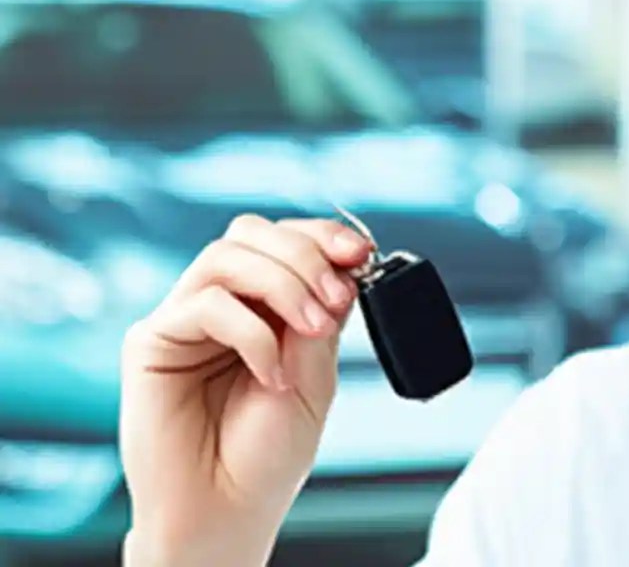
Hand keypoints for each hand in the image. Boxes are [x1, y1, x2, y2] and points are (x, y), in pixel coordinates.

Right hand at [119, 214, 372, 565]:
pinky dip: (252, 333)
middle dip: (304, 255)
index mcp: (264, 306)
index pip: (285, 242)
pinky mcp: (152, 341)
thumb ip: (322, 318)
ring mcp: (184, 318)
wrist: (229, 509)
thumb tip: (339, 268)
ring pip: (226, 255)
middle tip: (334, 300)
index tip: (361, 253)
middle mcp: (222, 303)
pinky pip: (205, 304)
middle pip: (251, 233)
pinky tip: (271, 375)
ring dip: (283, 283)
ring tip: (312, 329)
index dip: (322, 236)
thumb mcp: (316, 377)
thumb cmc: (268, 453)